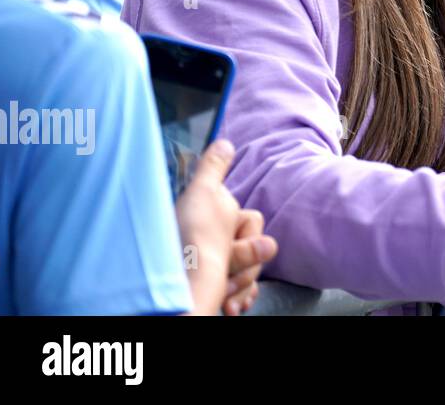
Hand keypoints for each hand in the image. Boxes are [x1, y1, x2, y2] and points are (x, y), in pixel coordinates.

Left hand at [176, 139, 275, 315]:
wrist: (187, 288)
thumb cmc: (194, 240)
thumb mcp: (203, 193)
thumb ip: (214, 166)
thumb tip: (224, 141)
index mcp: (213, 221)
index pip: (252, 221)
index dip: (246, 231)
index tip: (229, 236)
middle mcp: (215, 245)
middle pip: (257, 246)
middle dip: (247, 258)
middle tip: (228, 261)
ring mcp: (218, 270)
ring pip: (254, 270)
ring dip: (244, 280)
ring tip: (225, 289)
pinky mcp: (220, 292)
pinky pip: (247, 292)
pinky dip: (242, 297)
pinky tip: (230, 303)